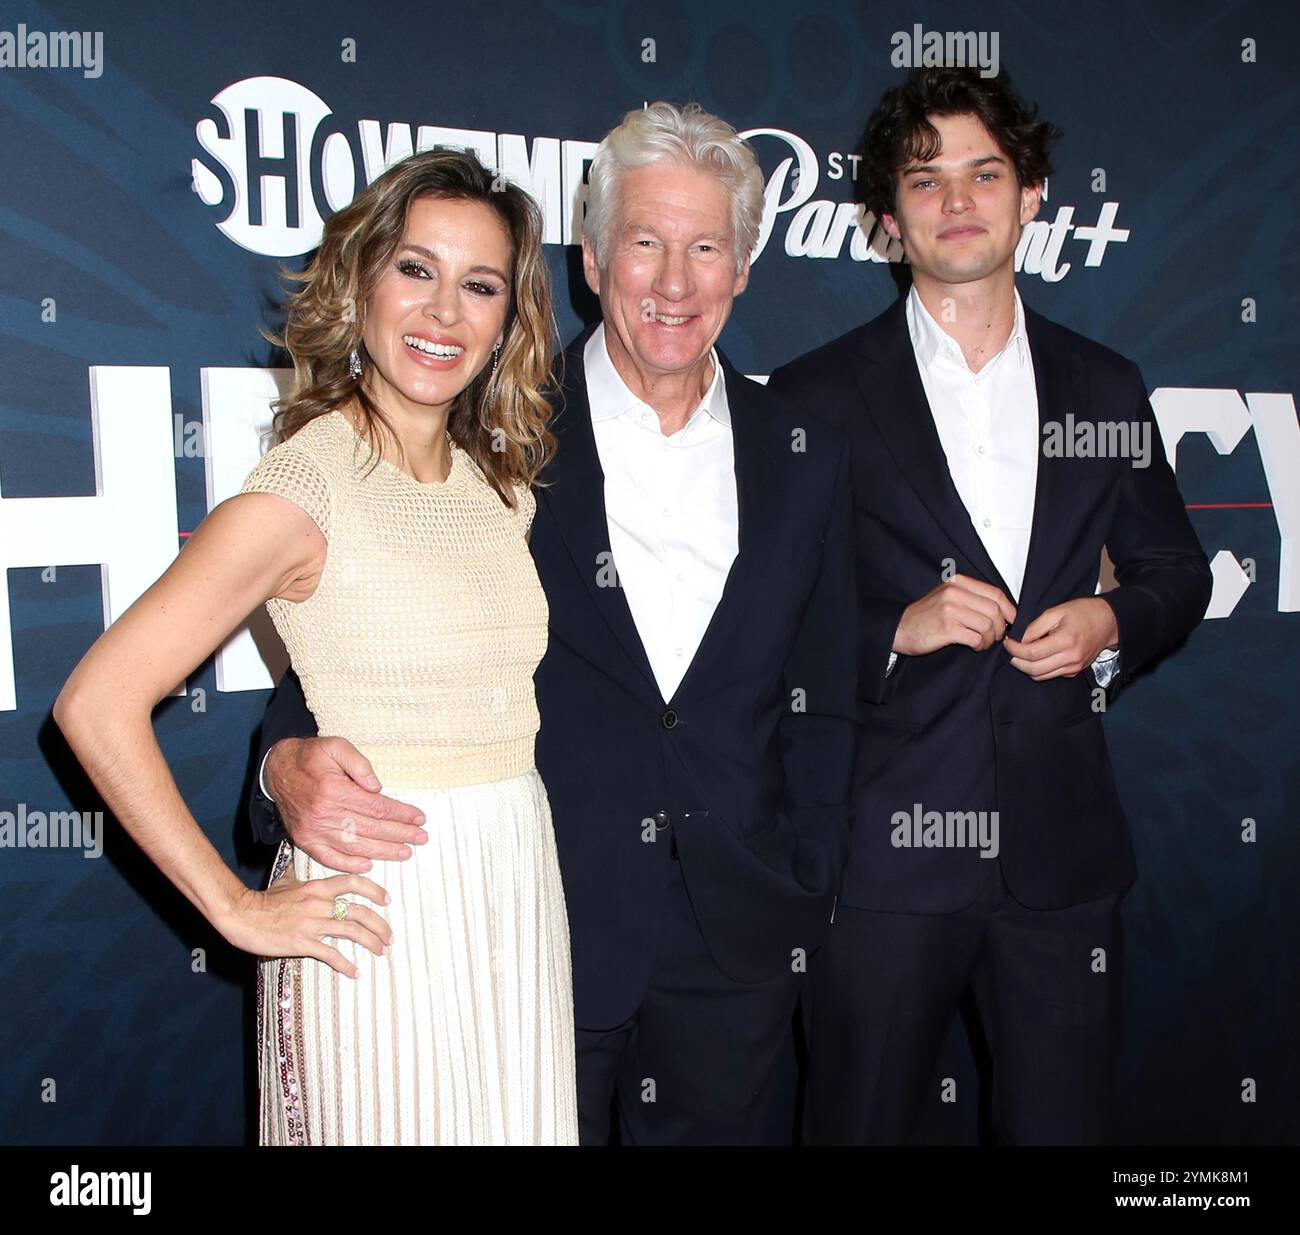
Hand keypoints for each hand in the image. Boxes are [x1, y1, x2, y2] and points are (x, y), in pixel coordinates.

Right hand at [220, 869, 393, 979]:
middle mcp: (319, 903)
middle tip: (390, 936)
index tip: (387, 900)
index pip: (353, 883)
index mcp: (317, 887)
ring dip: (371, 942)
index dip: (374, 891)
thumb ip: (304, 876)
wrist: (241, 915)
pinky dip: (346, 964)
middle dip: (380, 925)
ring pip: (352, 931)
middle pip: (360, 911)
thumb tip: (307, 863)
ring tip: (381, 951)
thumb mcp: (288, 881)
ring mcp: (312, 923)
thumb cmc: (264, 900)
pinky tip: (356, 972)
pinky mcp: (302, 942)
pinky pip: (331, 954)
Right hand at [265, 737, 427, 872]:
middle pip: (371, 829)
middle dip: (400, 835)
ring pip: (354, 845)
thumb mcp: (336, 746)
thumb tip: (378, 788)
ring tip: (405, 853)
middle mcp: (324, 813)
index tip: (419, 818)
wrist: (277, 769)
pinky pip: (328, 857)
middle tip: (421, 838)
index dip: (401, 814)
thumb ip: (359, 764)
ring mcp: (313, 830)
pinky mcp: (304, 839)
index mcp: (334, 790)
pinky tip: (368, 865)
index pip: (377, 807)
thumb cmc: (311, 756)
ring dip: (382, 852)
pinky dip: (349, 864)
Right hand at [893, 574, 1016, 655]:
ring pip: (987, 626)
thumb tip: (1005, 611)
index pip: (995, 593)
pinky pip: (976, 638)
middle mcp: (954, 592)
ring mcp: (950, 610)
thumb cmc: (928, 616)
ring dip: (989, 639)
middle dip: (1000, 628)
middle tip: (995, 637)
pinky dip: (979, 645)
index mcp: (957, 582)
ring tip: (982, 643)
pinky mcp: (947, 628)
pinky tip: (973, 646)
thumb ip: (972, 597)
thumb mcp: (948, 597)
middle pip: (994, 610)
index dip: (1009, 609)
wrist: (900, 629)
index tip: (1012, 622)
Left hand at [1003, 597, 1118, 680]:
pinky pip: (1050, 675)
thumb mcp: (1056, 611)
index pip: (1032, 653)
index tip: (1008, 642)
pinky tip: (1036, 657)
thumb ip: (1035, 627)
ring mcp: (1074, 667)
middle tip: (1011, 651)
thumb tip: (1020, 640)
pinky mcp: (1074, 671)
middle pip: (1034, 669)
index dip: (1015, 649)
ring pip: (1041, 676)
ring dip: (1026, 667)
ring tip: (1021, 654)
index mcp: (1066, 641)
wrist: (1107, 622)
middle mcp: (1071, 658)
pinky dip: (1039, 669)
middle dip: (1017, 661)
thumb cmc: (1083, 613)